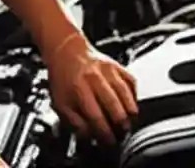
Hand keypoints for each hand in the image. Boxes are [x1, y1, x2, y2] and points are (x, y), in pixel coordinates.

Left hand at [44, 32, 138, 146]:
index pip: (96, 117)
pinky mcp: (118, 66)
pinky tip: (130, 106)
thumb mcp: (60, 103)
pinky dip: (134, 97)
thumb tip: (89, 137)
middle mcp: (95, 78)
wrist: (67, 52)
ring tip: (128, 123)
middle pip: (115, 106)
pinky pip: (132, 83)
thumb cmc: (64, 80)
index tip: (109, 143)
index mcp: (78, 88)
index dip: (105, 133)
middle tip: (121, 135)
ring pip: (126, 95)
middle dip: (120, 126)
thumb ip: (74, 122)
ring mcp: (109, 70)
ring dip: (130, 113)